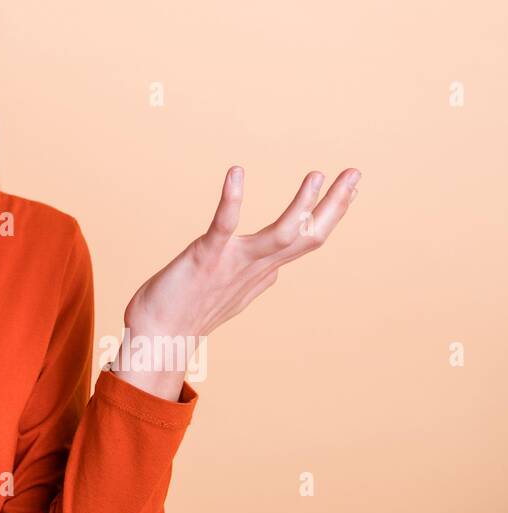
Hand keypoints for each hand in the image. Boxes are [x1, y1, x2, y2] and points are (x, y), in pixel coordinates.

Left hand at [114, 166, 360, 392]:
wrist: (158, 340)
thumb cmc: (187, 313)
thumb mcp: (232, 294)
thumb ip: (254, 279)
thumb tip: (274, 273)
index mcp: (261, 271)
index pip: (305, 239)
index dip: (328, 214)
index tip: (349, 190)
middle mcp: (255, 268)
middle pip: (307, 236)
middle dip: (334, 205)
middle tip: (355, 173)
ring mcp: (233, 264)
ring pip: (281, 235)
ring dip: (302, 205)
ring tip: (318, 174)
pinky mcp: (205, 258)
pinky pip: (223, 225)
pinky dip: (231, 199)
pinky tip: (236, 172)